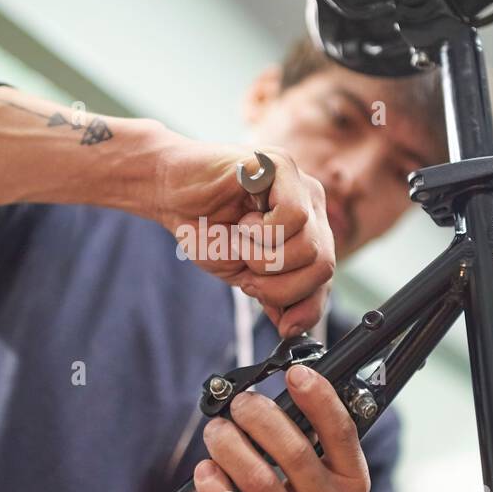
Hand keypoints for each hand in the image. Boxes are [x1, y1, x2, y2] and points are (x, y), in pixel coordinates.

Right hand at [153, 137, 334, 337]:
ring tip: (241, 242)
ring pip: (310, 245)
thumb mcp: (243, 272)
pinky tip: (244, 222)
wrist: (168, 191)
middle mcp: (310, 204)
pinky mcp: (280, 165)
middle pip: (323, 265)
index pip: (324, 276)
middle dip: (281, 287)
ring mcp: (299, 183)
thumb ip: (275, 294)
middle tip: (248, 276)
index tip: (285, 325)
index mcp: (307, 229)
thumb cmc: (205, 226)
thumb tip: (295, 326)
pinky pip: (294, 215)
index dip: (308, 307)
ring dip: (265, 258)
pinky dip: (264, 232)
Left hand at [192, 363, 370, 491]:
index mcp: (351, 480)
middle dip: (260, 417)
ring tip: (217, 431)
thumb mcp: (344, 487)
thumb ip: (323, 446)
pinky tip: (205, 472)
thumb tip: (290, 393)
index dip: (319, 398)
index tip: (295, 373)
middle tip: (241, 403)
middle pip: (293, 451)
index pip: (340, 431)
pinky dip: (215, 491)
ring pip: (258, 481)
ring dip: (230, 447)